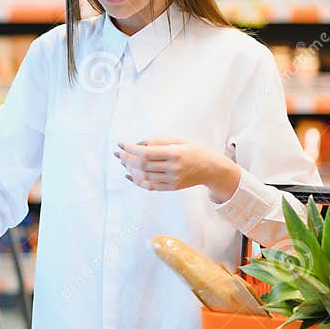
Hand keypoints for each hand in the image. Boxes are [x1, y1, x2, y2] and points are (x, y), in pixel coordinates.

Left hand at [115, 138, 240, 200]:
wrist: (211, 169)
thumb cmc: (194, 150)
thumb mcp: (179, 140)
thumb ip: (158, 141)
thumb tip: (138, 144)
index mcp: (176, 153)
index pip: (147, 152)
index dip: (130, 149)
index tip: (121, 144)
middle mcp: (173, 168)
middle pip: (142, 165)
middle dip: (127, 159)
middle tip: (118, 153)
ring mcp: (172, 180)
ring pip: (144, 176)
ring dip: (130, 169)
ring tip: (123, 161)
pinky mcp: (171, 188)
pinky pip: (150, 186)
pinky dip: (137, 181)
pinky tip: (129, 175)